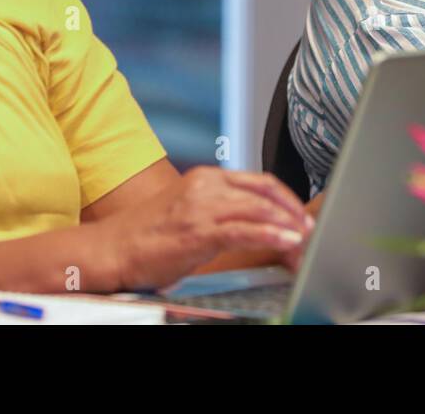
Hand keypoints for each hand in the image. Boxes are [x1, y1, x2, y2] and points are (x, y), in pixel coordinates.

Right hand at [102, 167, 312, 291]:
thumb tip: (257, 226)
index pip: (259, 180)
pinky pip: (245, 230)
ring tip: (304, 240)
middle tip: (311, 230)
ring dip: (288, 226)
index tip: (302, 215)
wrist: (113, 247)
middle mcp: (206, 185)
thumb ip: (222, 211)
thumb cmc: (149, 235)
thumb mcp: (190, 211)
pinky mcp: (198, 231)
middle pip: (265, 193)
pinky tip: (286, 242)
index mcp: (206, 177)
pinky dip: (271, 236)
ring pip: (258, 209)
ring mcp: (202, 206)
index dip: (286, 198)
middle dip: (294, 213)